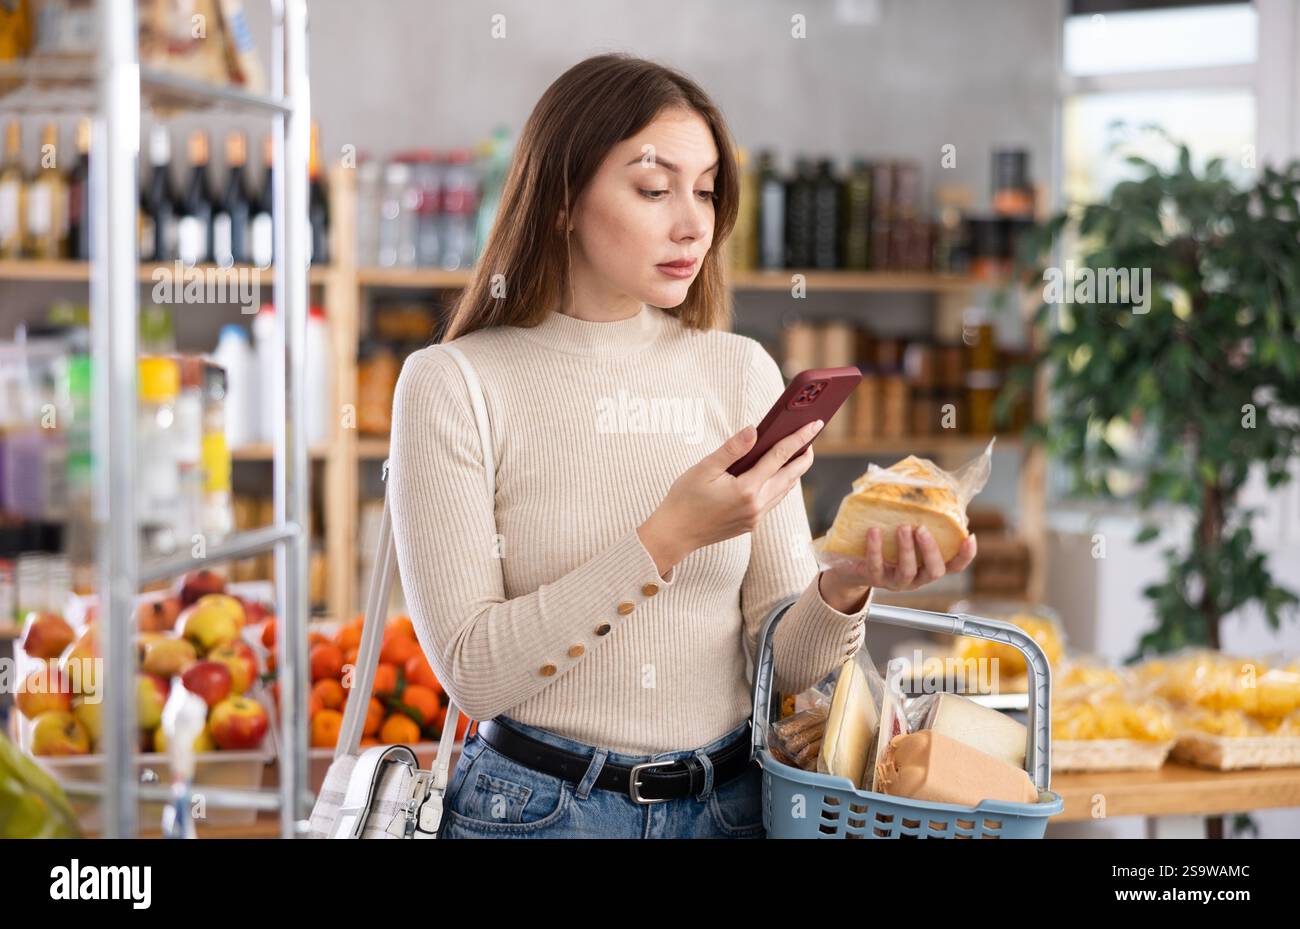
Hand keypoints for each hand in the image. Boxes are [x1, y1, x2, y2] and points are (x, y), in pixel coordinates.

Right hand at [638, 420, 823, 574]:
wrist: (674, 534)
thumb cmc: (684, 499)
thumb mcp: (704, 468)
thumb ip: (732, 449)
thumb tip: (754, 430)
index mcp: (746, 489)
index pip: (780, 457)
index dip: (799, 438)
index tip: (814, 424)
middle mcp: (756, 505)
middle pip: (791, 476)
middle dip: (805, 455)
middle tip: (812, 436)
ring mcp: (755, 517)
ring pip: (785, 490)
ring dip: (795, 471)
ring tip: (799, 452)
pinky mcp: (751, 524)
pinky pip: (774, 501)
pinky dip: (782, 485)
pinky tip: (779, 475)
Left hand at [825, 525, 976, 592]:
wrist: (851, 564)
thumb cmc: (884, 543)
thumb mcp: (903, 533)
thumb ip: (920, 519)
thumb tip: (931, 492)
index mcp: (928, 565)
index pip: (955, 566)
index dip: (965, 555)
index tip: (969, 537)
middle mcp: (917, 577)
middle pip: (935, 572)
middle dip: (931, 550)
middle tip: (922, 529)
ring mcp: (896, 581)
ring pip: (907, 571)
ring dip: (906, 549)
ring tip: (902, 527)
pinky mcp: (874, 579)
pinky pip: (876, 566)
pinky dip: (875, 548)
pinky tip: (874, 531)